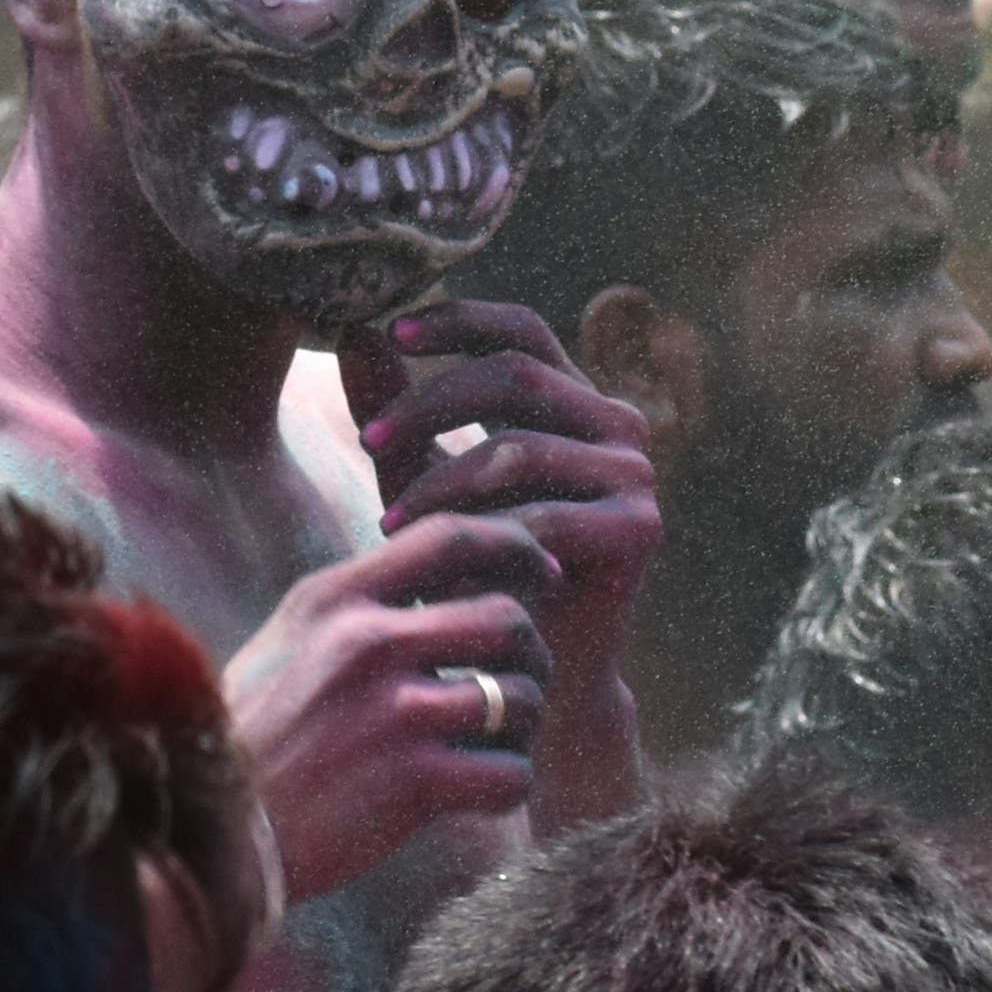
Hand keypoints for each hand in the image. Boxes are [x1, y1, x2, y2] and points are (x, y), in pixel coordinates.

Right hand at [220, 509, 566, 901]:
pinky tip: (479, 795)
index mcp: (332, 601)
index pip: (450, 536)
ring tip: (494, 745)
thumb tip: (431, 573)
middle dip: (531, 654)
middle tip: (520, 684)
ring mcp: (392, 712)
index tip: (542, 572)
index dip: (514, 545)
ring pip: (520, 696)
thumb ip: (351, 607)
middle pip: (507, 617)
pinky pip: (510, 772)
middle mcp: (366, 644)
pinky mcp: (412, 782)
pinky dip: (508, 785)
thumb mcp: (284, 646)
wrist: (203, 841)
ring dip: (522, 726)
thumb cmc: (246, 744)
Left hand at [346, 300, 662, 787]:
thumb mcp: (421, 481)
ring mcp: (634, 476)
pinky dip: (479, 532)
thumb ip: (396, 412)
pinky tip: (431, 561)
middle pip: (516, 375)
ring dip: (441, 481)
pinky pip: (545, 513)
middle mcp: (617, 427)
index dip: (461, 320)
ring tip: (389, 521)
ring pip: (520, 446)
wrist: (528, 670)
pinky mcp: (638, 529)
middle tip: (367, 441)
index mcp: (576, 402)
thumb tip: (354, 333)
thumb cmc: (472, 569)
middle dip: (429, 403)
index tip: (394, 331)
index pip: (522, 332)